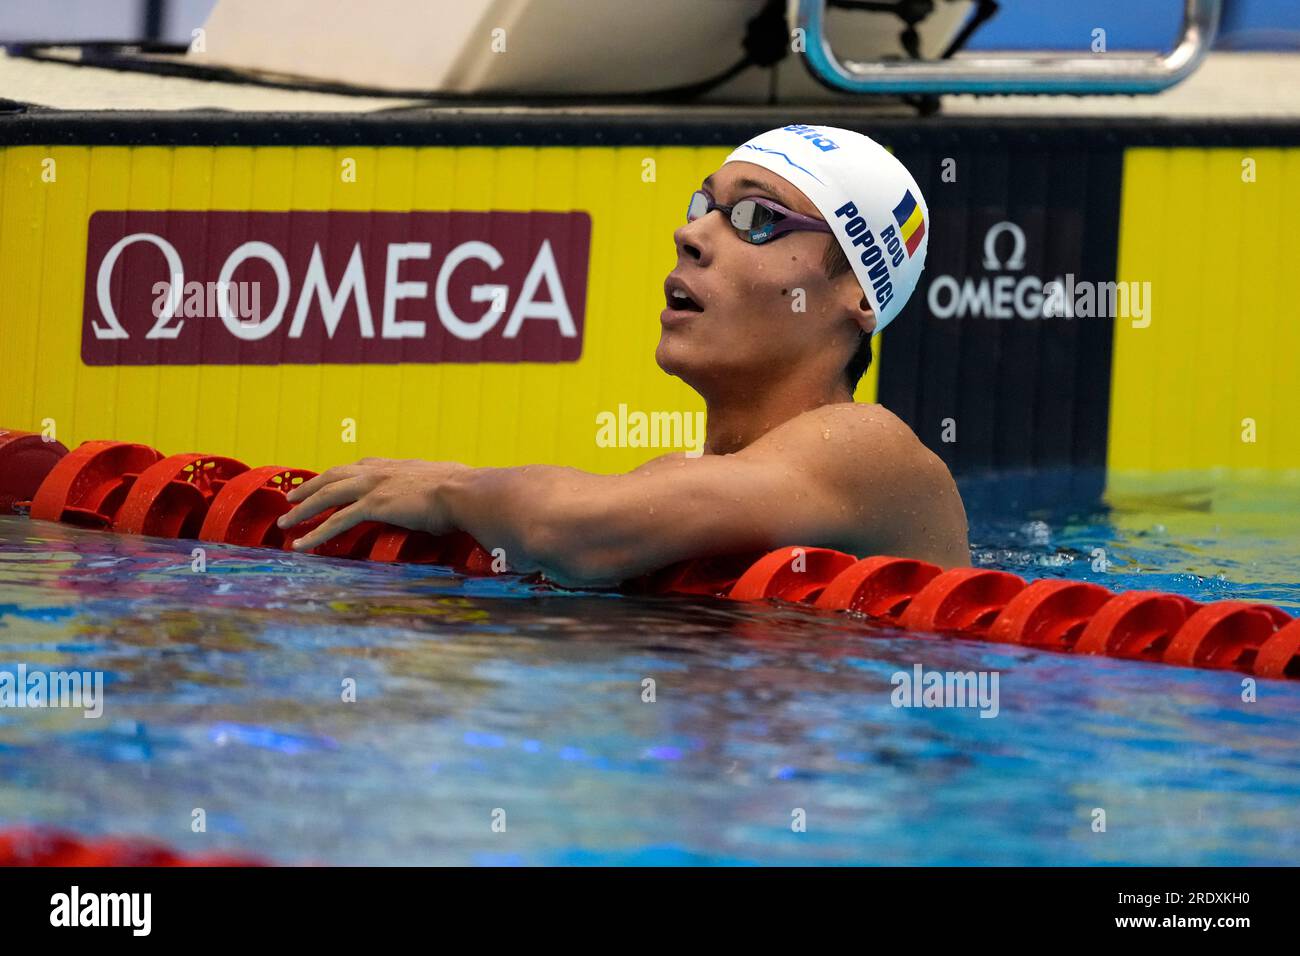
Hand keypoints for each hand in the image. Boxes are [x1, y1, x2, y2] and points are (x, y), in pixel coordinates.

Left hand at [276, 458, 468, 551]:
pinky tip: (302, 544)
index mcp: (393, 466)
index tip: (323, 481)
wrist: (466, 492)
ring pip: (326, 497)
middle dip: (309, 488)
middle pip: (332, 477)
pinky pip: (337, 521)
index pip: (356, 468)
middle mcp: (378, 472)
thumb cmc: (464, 491)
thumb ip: (430, 488)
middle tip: (291, 499)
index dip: (336, 475)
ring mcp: (373, 487)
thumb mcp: (442, 482)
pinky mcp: (373, 506)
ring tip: (285, 523)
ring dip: (302, 510)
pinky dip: (316, 533)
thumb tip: (444, 496)